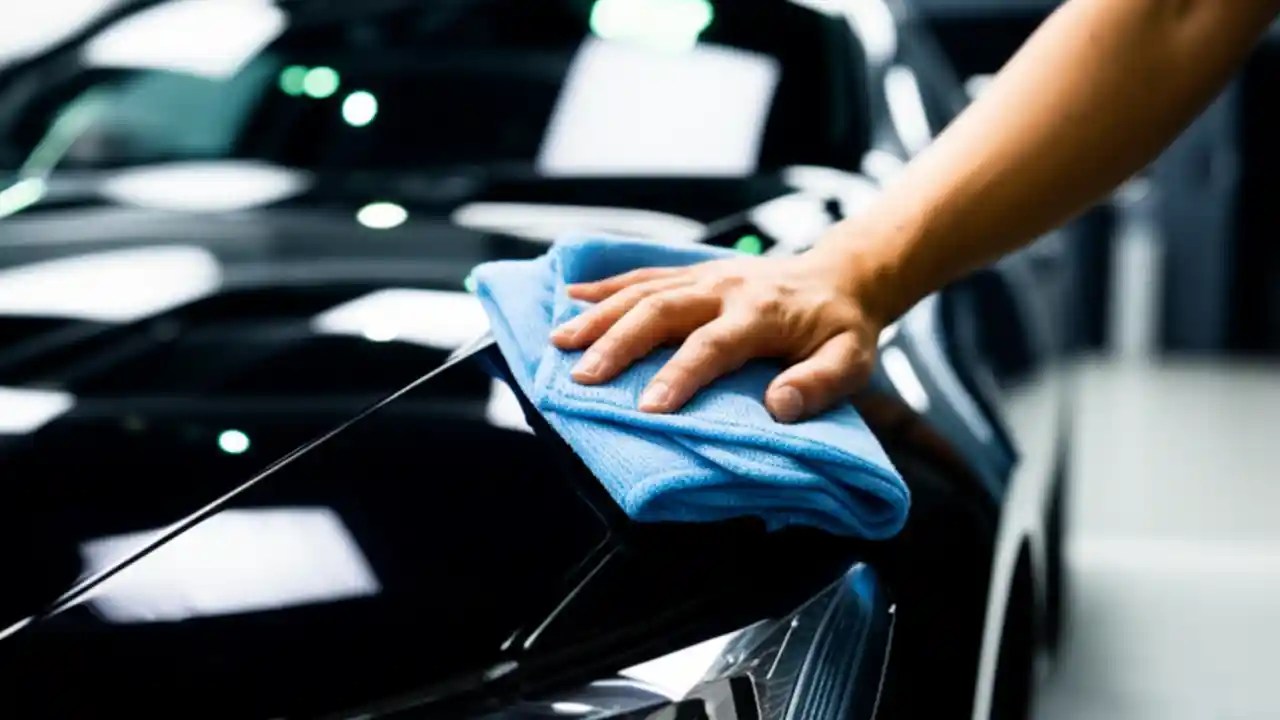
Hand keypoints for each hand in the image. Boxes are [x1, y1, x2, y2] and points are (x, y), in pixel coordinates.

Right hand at [549, 249, 886, 422]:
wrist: (842, 276)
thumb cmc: (841, 329)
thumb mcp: (851, 361)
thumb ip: (819, 384)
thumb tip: (779, 407)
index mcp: (762, 314)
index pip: (713, 345)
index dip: (680, 376)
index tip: (648, 408)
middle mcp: (726, 289)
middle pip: (662, 310)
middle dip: (618, 342)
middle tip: (582, 377)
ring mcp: (705, 277)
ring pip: (643, 290)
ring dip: (599, 316)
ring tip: (560, 342)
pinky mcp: (693, 273)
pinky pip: (643, 275)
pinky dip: (605, 286)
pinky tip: (571, 298)